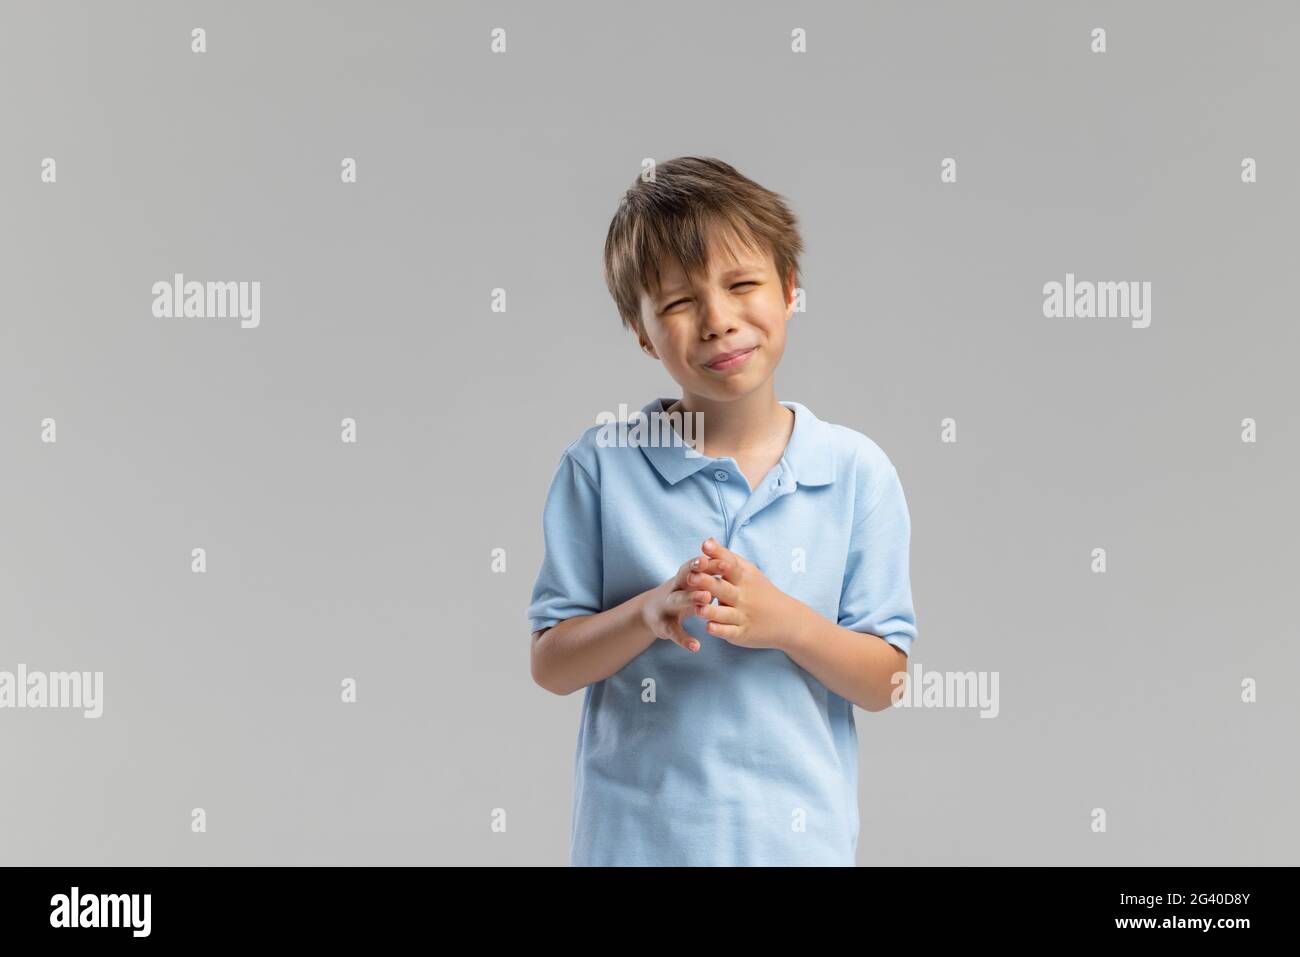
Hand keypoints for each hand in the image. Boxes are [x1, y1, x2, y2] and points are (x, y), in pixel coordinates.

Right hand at [641, 553, 729, 652]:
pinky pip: (674, 631)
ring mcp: (667, 605)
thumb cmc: (680, 594)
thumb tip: (728, 558)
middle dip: (697, 572)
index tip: (724, 560)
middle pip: (685, 577)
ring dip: (691, 598)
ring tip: (706, 599)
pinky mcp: (664, 625)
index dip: (708, 562)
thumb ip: (706, 573)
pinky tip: (696, 647)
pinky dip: (685, 639)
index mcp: (684, 577)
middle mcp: (674, 587)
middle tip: (713, 567)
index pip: (696, 565)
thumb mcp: (690, 582)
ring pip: (678, 599)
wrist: (650, 612)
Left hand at [686, 537, 800, 649]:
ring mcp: (743, 616)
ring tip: (697, 608)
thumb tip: (706, 541)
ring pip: (724, 613)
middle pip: (723, 589)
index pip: (729, 564)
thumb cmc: (759, 591)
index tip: (704, 546)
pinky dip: (720, 630)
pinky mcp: (742, 634)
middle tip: (691, 577)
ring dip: (711, 610)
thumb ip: (726, 557)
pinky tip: (709, 627)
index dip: (717, 555)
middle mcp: (743, 596)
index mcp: (743, 578)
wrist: (786, 619)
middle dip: (707, 583)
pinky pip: (730, 632)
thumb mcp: (748, 571)